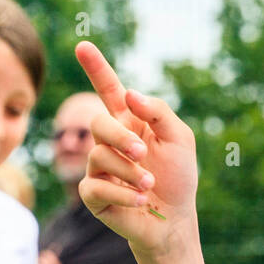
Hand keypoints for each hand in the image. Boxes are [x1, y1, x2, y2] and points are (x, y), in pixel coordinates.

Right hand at [74, 41, 198, 255]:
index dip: (96, 67)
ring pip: (99, 156)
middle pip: (98, 123)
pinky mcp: (93, 194)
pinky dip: (122, 193)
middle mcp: (110, 141)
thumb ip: (158, 112)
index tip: (83, 45)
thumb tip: (129, 94)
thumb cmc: (178, 176)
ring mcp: (97, 167)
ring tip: (149, 183)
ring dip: (130, 171)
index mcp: (131, 121)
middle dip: (121, 137)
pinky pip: (95, 186)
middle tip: (143, 152)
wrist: (174, 218)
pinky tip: (140, 199)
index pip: (108, 88)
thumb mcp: (180, 138)